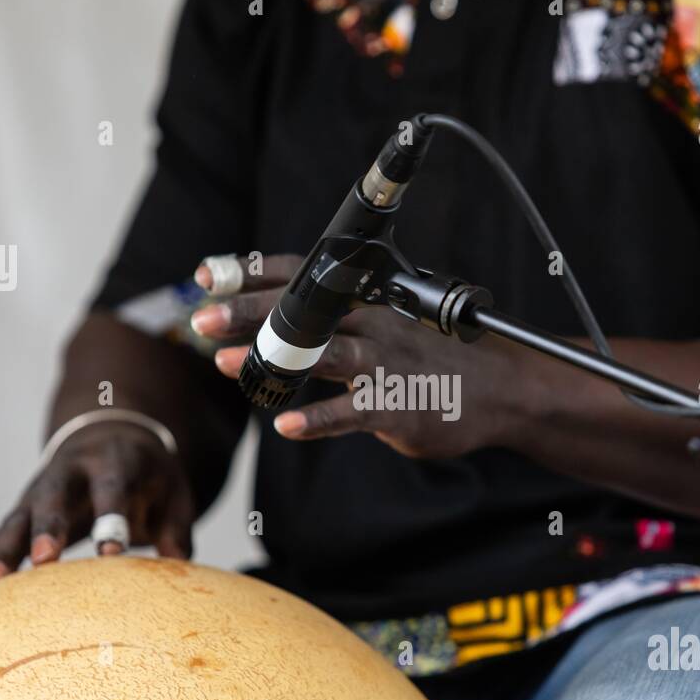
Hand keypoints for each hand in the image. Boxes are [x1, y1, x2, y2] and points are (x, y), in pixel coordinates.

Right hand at [0, 421, 194, 598]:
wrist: (108, 434)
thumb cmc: (149, 477)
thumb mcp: (174, 492)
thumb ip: (177, 530)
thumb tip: (178, 569)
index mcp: (115, 462)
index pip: (113, 489)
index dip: (112, 519)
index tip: (112, 555)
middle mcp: (70, 472)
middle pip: (55, 499)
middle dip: (48, 528)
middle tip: (44, 560)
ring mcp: (39, 491)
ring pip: (16, 520)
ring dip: (2, 553)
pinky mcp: (20, 511)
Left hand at [190, 254, 523, 458]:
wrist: (498, 390)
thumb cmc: (432, 360)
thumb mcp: (384, 329)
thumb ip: (337, 327)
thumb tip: (277, 326)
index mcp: (364, 300)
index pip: (300, 275)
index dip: (250, 274)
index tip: (206, 276)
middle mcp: (371, 322)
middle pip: (301, 309)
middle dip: (248, 312)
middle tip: (202, 319)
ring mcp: (384, 363)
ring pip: (322, 353)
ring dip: (272, 359)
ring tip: (228, 365)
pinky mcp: (396, 404)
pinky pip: (351, 412)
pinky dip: (318, 419)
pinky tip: (287, 424)